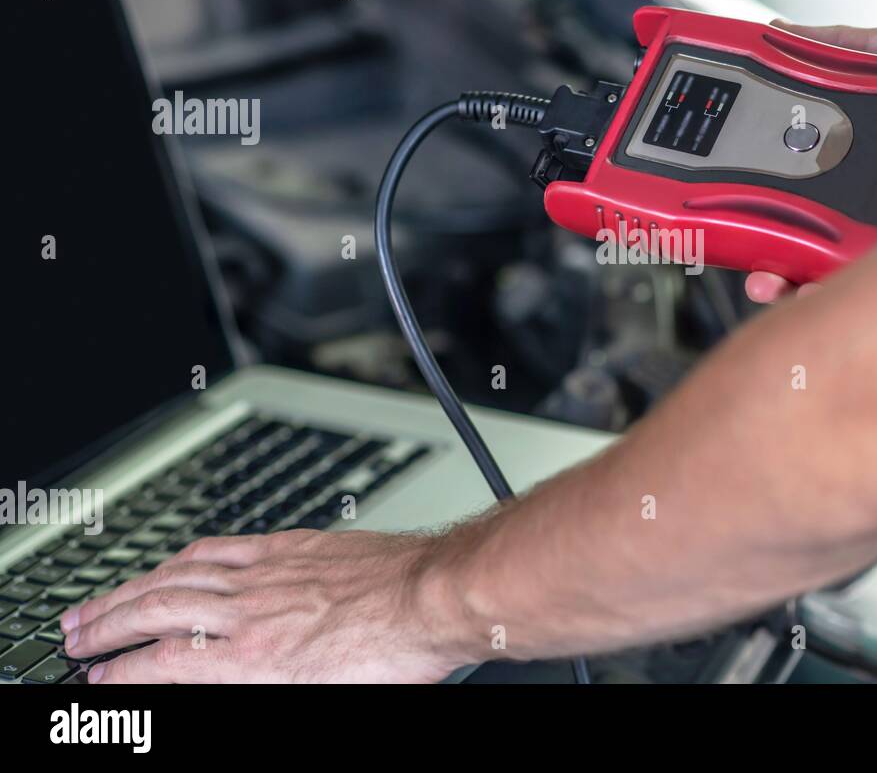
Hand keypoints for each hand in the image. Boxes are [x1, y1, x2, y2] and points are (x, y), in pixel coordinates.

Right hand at [59, 529, 456, 682]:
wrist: (434, 600)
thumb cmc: (394, 658)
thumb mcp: (318, 698)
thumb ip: (257, 691)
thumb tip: (217, 684)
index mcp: (254, 662)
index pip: (163, 669)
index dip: (122, 677)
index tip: (98, 683)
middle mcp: (251, 613)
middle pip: (156, 615)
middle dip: (107, 629)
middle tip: (74, 639)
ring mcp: (268, 574)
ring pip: (180, 577)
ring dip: (130, 591)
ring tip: (100, 604)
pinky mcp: (291, 547)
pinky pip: (223, 548)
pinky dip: (185, 557)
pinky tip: (171, 562)